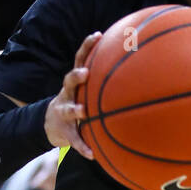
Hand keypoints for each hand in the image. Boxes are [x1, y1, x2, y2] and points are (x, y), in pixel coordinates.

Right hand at [44, 33, 100, 158]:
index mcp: (76, 82)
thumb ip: (106, 80)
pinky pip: (74, 139)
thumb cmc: (78, 103)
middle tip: (85, 73)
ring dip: (75, 109)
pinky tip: (91, 154)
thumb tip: (138, 67)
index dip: (87, 46)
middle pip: (69, 80)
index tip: (97, 35)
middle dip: (76, 75)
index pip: (80, 59)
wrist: (52, 125)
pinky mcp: (65, 131)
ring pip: (67, 109)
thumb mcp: (87, 90)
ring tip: (82, 111)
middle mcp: (68, 94)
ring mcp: (64, 112)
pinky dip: (82, 146)